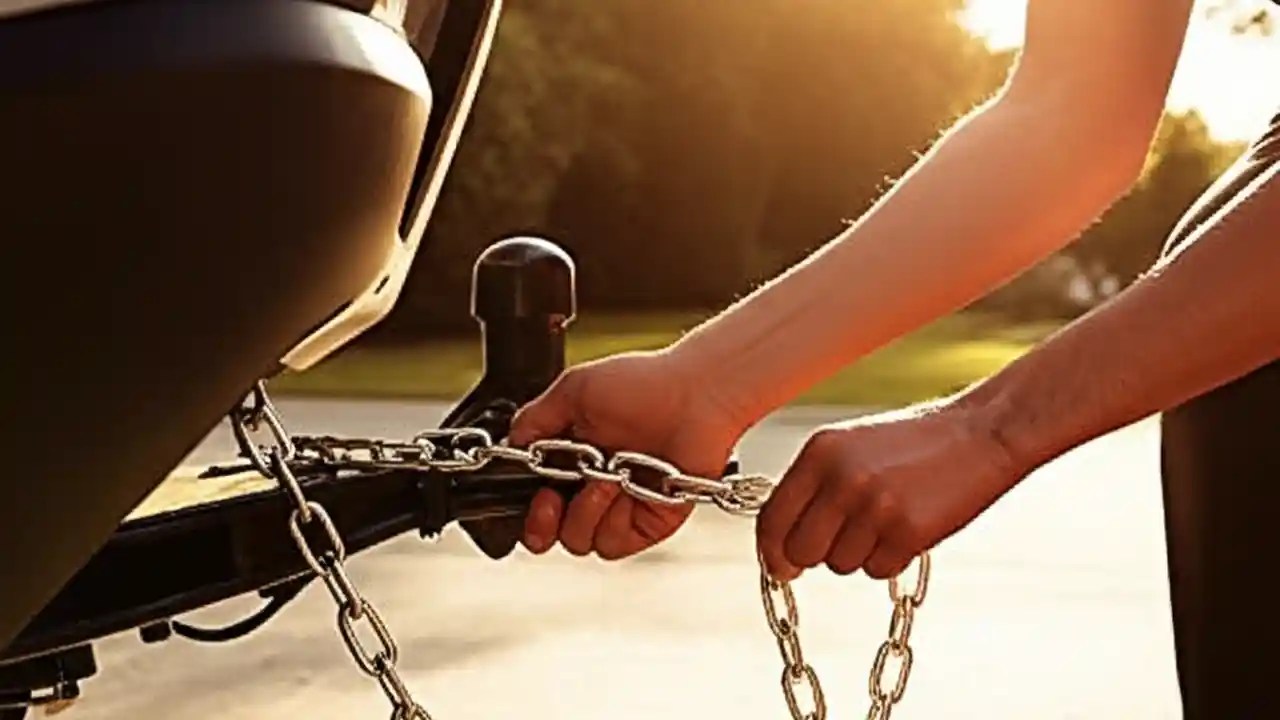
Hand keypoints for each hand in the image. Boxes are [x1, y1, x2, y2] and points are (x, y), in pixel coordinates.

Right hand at [510, 350, 744, 559]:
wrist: (696, 395)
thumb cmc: (646, 383)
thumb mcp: (575, 390)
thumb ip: (535, 418)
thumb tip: (511, 443)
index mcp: (573, 457)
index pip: (534, 499)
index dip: (524, 506)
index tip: (528, 490)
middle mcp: (594, 486)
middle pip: (550, 533)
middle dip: (541, 524)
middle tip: (550, 500)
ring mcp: (622, 506)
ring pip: (579, 542)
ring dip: (583, 513)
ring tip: (604, 480)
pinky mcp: (649, 523)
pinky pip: (614, 544)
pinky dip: (610, 521)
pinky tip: (623, 490)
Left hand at [757, 399, 1026, 581]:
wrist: (979, 433)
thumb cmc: (910, 445)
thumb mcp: (848, 449)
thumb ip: (811, 491)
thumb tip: (778, 555)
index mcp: (819, 452)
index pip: (771, 518)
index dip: (772, 550)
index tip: (780, 565)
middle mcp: (841, 478)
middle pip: (801, 551)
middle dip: (817, 556)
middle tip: (847, 537)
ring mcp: (874, 506)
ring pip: (840, 565)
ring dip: (859, 553)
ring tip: (886, 518)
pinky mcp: (908, 531)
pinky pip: (878, 571)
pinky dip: (891, 559)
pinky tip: (908, 526)